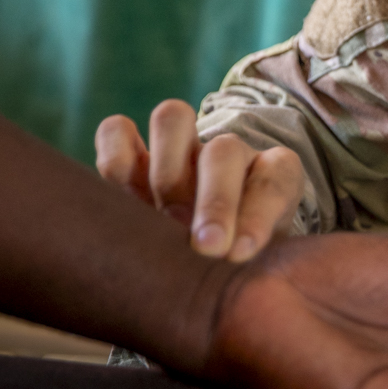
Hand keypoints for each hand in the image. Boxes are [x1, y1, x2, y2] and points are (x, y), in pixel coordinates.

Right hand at [97, 99, 301, 260]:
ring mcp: (180, 151)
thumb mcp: (261, 269)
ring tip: (160, 222)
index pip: (275, 179)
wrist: (205, 263)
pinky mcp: (134, 159)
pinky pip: (116, 132)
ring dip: (165, 170)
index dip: (258, 213)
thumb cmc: (242, 269)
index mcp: (275, 174)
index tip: (241, 254)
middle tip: (208, 247)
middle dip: (215, 201)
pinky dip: (112, 155)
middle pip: (223, 151)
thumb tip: (237, 268)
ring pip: (172, 119)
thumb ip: (261, 267)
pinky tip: (116, 201)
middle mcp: (228, 155)